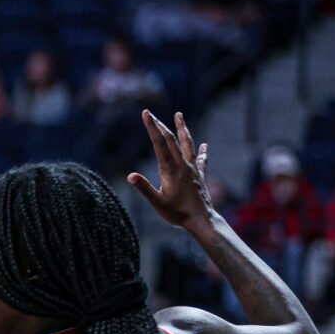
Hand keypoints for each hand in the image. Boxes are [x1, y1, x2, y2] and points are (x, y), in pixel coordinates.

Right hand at [127, 110, 215, 232]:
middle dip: (160, 125)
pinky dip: (202, 152)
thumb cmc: (177, 214)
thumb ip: (144, 188)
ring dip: (182, 129)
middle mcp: (183, 165)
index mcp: (170, 169)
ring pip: (187, 144)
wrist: (201, 220)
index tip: (146, 114)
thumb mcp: (157, 203)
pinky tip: (204, 146)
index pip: (160, 143)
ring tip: (179, 115)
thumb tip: (130, 175)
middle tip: (151, 114)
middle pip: (171, 140)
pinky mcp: (199, 176)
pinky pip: (201, 160)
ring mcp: (192, 169)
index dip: (152, 127)